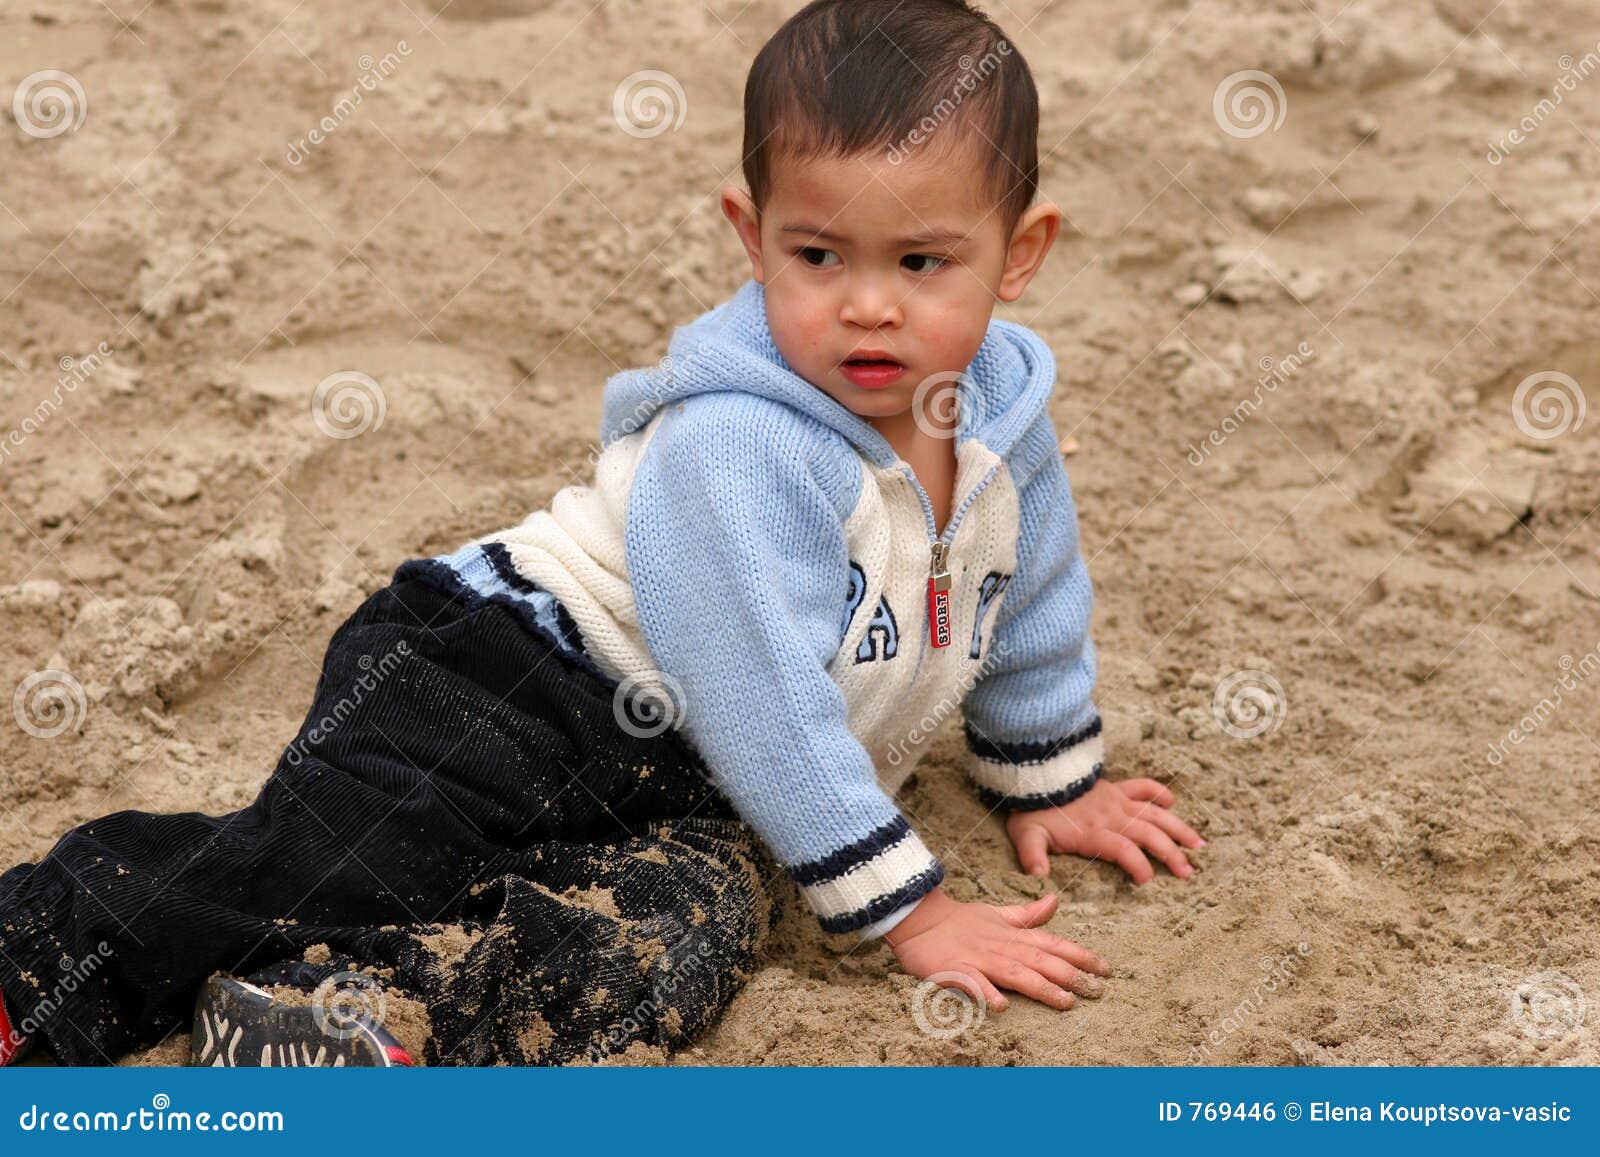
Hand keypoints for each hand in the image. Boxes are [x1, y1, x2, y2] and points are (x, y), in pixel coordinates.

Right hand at [883, 886, 1108, 1011]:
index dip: (1080, 955)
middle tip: (1097, 990)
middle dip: (1071, 975)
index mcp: (1012, 934)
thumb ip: (1027, 914)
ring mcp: (978, 958)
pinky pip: (972, 983)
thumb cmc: (960, 921)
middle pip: (1041, 960)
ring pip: (1015, 973)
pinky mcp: (954, 969)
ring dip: (1041, 987)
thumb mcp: (997, 913)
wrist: (918, 918)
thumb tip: (1055, 900)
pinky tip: (1002, 1006)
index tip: (1106, 969)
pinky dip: (987, 993)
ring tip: (1065, 1002)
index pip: (1052, 943)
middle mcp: (1000, 946)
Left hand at [1006, 777, 1203, 882]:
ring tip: (1199, 845)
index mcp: (1093, 832)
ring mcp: (1116, 801)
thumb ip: (1033, 856)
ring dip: (1178, 829)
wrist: (1034, 775)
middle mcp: (1111, 816)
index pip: (1123, 850)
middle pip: (1148, 834)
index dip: (1138, 865)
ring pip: (1154, 815)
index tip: (1147, 881)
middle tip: (1189, 873)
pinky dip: (1158, 792)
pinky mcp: (1115, 788)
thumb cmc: (1031, 811)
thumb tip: (1038, 876)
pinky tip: (1172, 803)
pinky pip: (1141, 787)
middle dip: (1171, 854)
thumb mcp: (1026, 836)